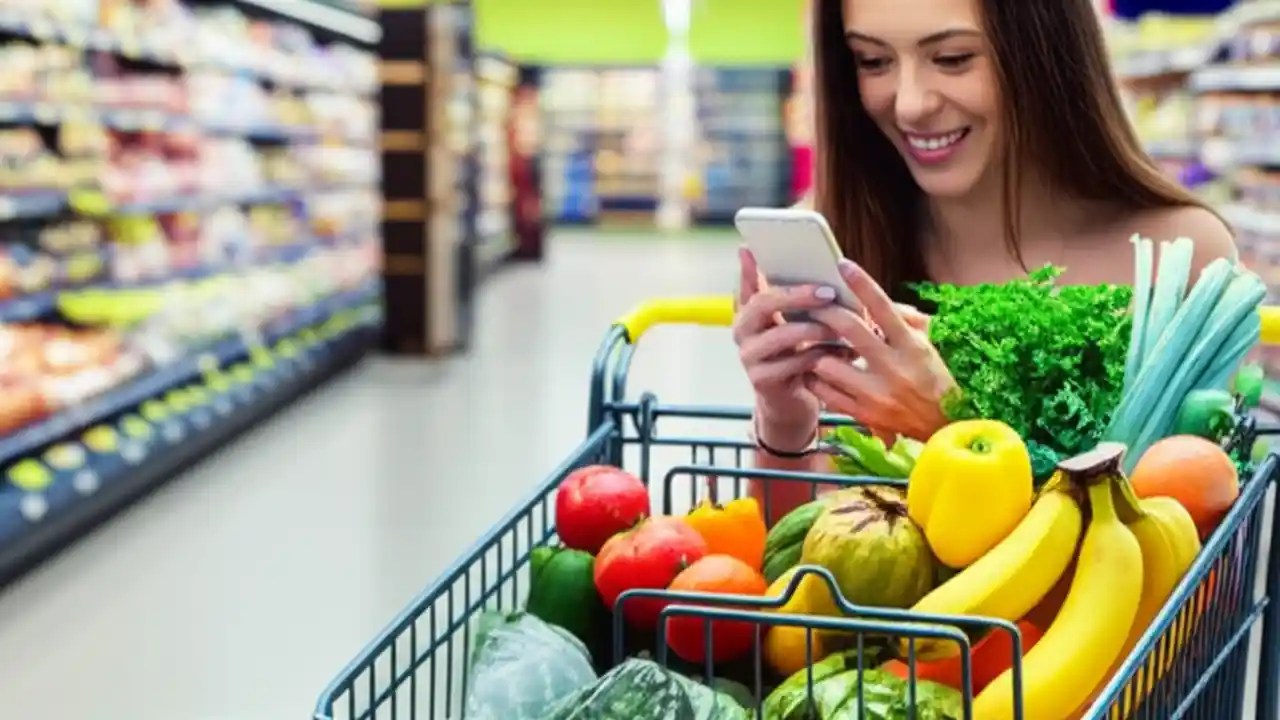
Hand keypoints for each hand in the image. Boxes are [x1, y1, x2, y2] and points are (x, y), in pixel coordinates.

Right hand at [733, 247, 838, 450]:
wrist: (791, 402)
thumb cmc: (797, 354)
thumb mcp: (794, 322)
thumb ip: (795, 298)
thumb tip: (814, 269)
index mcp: (748, 312)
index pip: (746, 283)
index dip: (752, 268)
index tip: (761, 250)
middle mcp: (742, 331)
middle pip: (762, 304)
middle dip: (797, 295)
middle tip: (828, 292)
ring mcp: (749, 356)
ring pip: (781, 334)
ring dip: (816, 328)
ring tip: (842, 326)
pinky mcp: (762, 380)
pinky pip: (794, 362)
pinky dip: (821, 356)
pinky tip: (844, 352)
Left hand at [806, 259, 954, 440]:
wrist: (945, 427)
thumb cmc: (936, 379)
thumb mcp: (929, 344)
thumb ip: (905, 318)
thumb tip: (876, 300)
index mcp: (912, 346)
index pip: (884, 307)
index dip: (862, 284)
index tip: (842, 265)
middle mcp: (893, 368)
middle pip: (849, 330)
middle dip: (825, 312)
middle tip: (811, 304)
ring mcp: (876, 394)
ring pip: (827, 363)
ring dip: (816, 350)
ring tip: (813, 345)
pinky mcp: (863, 415)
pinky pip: (825, 392)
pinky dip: (815, 379)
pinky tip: (816, 372)